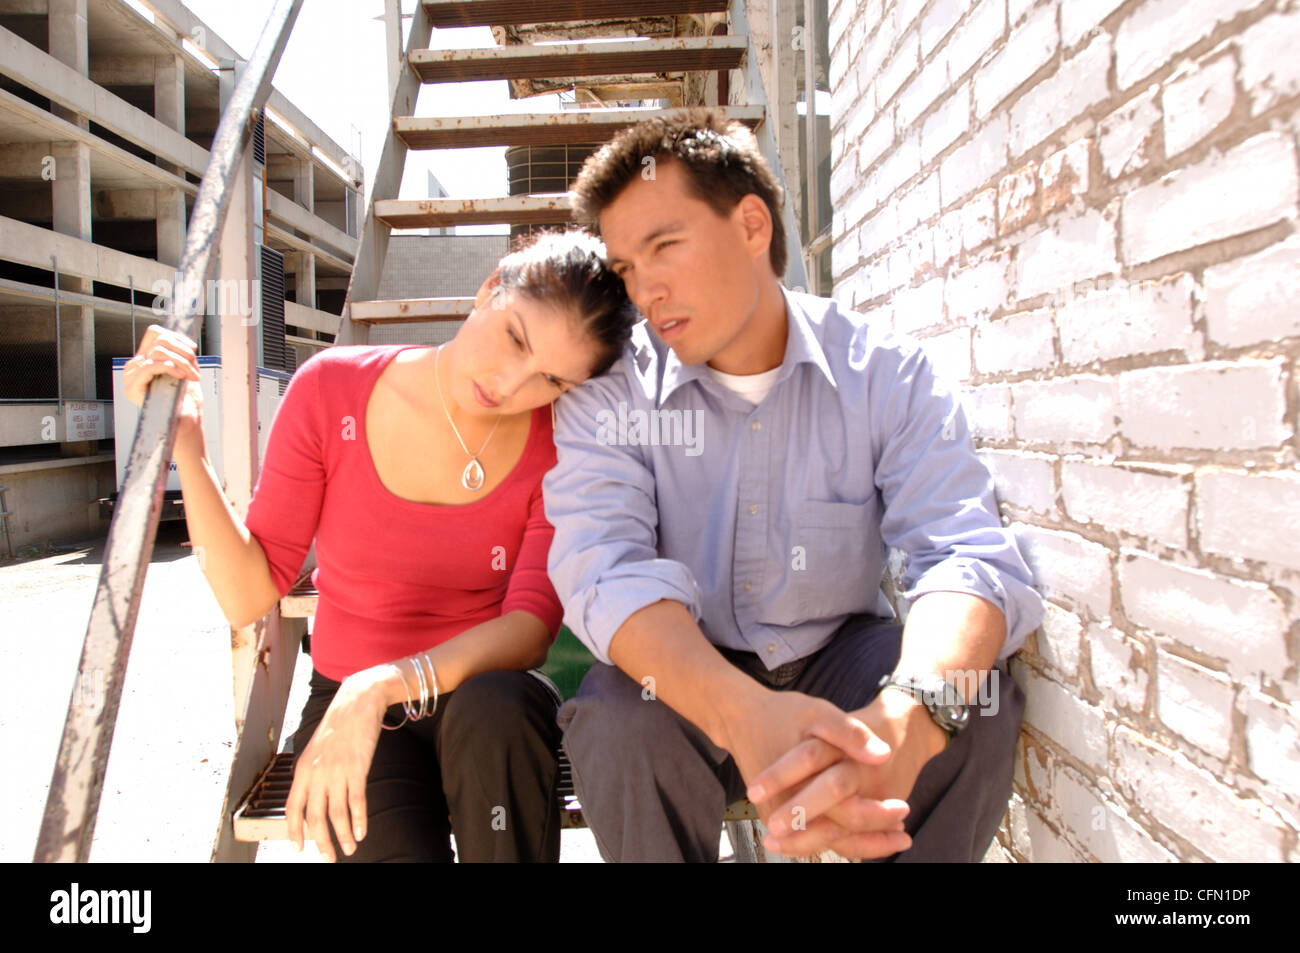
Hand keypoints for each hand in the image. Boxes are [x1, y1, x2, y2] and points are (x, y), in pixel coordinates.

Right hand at [123, 324, 204, 459]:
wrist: (185, 425)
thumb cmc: (186, 401)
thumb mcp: (185, 370)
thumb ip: (180, 354)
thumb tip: (183, 341)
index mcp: (145, 360)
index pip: (155, 333)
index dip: (176, 337)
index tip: (193, 350)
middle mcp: (135, 366)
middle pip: (159, 341)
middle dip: (183, 352)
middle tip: (195, 370)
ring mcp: (131, 377)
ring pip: (157, 352)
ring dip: (181, 362)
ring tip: (192, 376)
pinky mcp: (132, 388)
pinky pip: (150, 366)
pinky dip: (170, 367)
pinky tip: (182, 376)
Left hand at [285, 665, 397, 861]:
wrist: (357, 702)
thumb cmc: (339, 726)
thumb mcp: (316, 749)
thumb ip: (312, 774)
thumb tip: (313, 799)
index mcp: (302, 770)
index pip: (293, 808)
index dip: (294, 832)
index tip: (298, 849)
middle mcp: (316, 773)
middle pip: (315, 818)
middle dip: (322, 843)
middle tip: (329, 858)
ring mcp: (336, 771)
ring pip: (336, 814)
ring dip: (343, 836)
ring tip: (350, 849)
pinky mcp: (357, 768)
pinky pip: (356, 802)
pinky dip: (359, 820)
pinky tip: (362, 832)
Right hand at [747, 689, 947, 858]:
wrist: (739, 719)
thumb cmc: (782, 714)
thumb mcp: (819, 713)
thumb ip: (851, 733)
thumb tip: (885, 753)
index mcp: (802, 783)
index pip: (848, 815)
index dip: (879, 816)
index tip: (905, 809)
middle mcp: (786, 808)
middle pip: (838, 837)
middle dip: (874, 839)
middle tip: (905, 832)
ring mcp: (776, 815)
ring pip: (823, 843)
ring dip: (858, 844)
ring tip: (890, 839)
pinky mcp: (774, 815)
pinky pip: (809, 837)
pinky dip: (836, 838)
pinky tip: (860, 833)